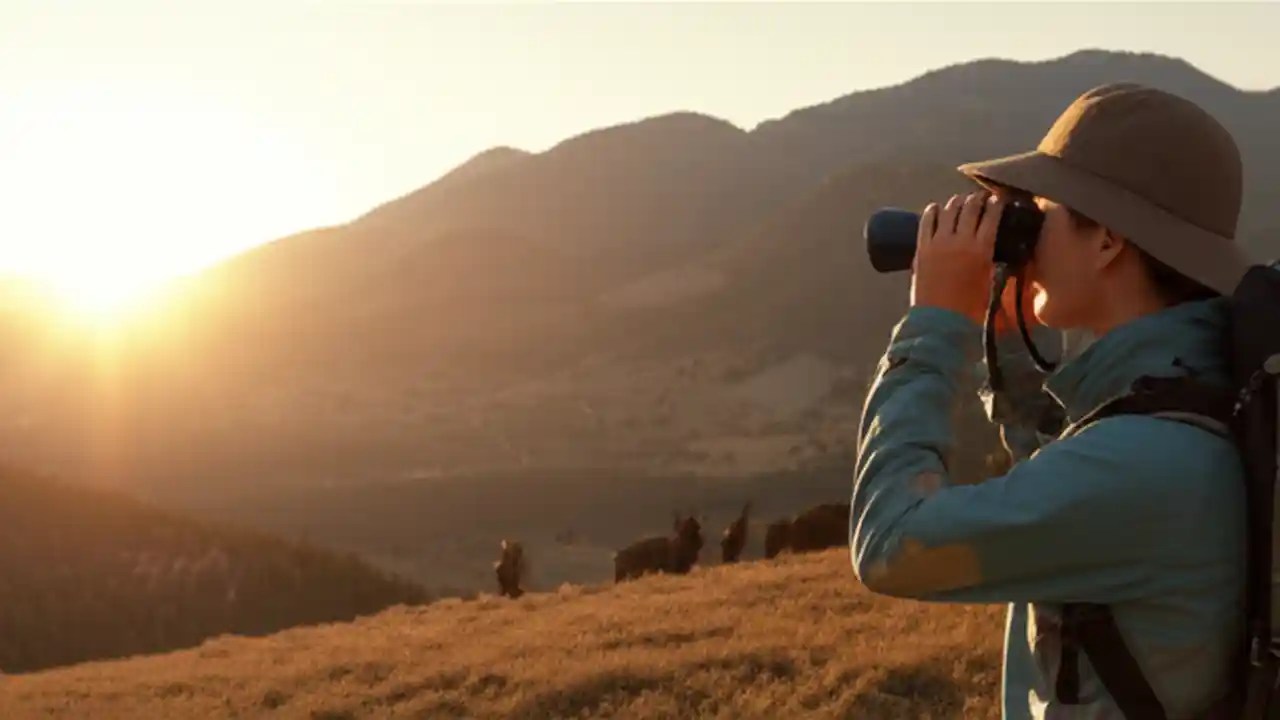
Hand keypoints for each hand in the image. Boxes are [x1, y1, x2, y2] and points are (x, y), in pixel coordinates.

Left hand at [911, 191, 1042, 335]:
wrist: (941, 321)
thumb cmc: (970, 307)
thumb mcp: (989, 281)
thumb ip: (991, 263)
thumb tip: (994, 253)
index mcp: (982, 248)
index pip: (991, 215)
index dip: (996, 203)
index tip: (998, 199)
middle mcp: (960, 240)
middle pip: (970, 207)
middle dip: (976, 198)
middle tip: (980, 197)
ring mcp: (938, 242)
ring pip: (948, 210)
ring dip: (956, 202)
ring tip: (960, 200)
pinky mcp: (921, 248)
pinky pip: (926, 222)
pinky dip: (932, 211)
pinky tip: (935, 207)